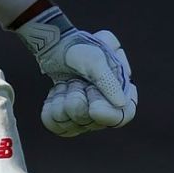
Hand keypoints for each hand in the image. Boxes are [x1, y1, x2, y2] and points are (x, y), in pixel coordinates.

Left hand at [17, 9, 137, 134]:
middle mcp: (106, 110)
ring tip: (65, 83)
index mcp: (122, 93)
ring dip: (61, 99)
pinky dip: (50, 107)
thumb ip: (108, 81)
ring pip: (69, 124)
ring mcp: (86, 118)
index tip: (93, 106)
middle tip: (75, 79)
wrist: (56, 46)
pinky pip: (54, 125)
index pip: (123, 116)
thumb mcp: (95, 58)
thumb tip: (121, 103)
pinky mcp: (67, 121)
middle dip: (77, 96)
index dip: (106, 114)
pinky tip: (55, 93)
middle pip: (90, 121)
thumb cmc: (80, 49)